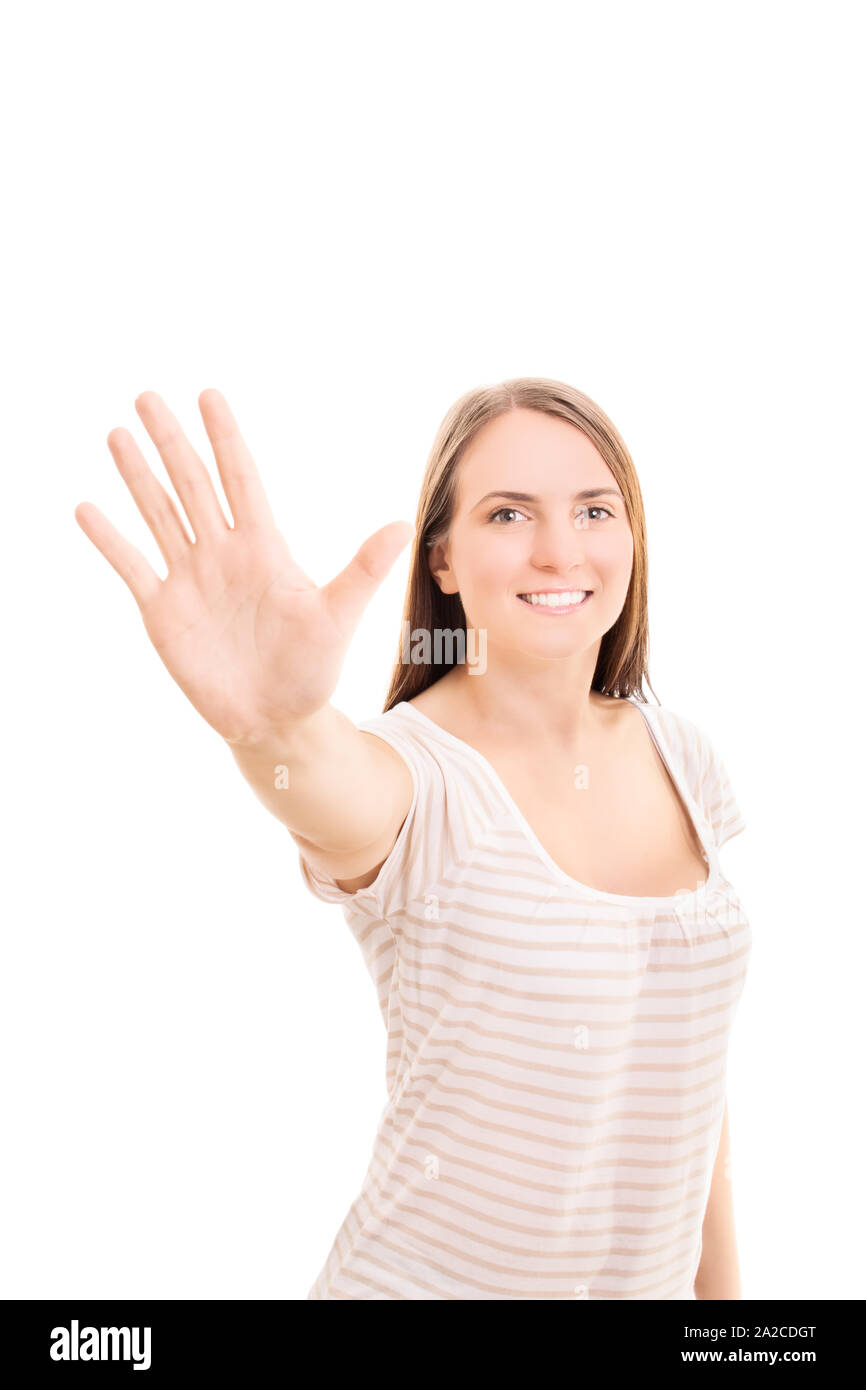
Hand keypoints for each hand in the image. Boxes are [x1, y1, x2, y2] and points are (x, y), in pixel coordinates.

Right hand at [74, 390, 413, 744]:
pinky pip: (132, 567)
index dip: (225, 438)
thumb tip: (403, 525)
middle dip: (171, 442)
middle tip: (147, 396)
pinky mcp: (164, 611)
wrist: (276, 718)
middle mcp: (222, 553)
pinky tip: (86, 508)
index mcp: (263, 548)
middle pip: (192, 485)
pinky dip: (110, 539)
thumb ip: (364, 570)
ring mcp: (190, 579)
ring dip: (137, 476)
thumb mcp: (339, 617)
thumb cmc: (312, 668)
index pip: (240, 479)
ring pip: (159, 515)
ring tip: (116, 434)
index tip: (209, 395)